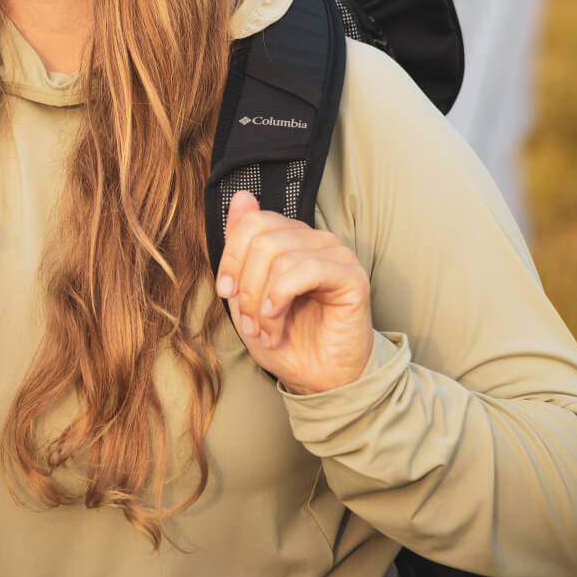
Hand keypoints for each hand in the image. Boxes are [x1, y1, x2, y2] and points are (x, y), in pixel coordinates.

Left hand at [216, 190, 373, 393]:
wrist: (319, 378)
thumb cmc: (287, 340)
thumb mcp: (249, 294)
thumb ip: (243, 246)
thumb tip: (240, 197)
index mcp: (291, 240)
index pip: (253, 221)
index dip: (231, 257)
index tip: (225, 291)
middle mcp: (315, 240)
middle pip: (262, 239)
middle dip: (246, 287)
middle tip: (249, 323)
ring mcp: (336, 255)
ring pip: (280, 256)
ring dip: (262, 302)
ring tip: (266, 330)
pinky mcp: (352, 275)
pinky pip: (306, 269)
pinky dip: (281, 297)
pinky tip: (277, 320)